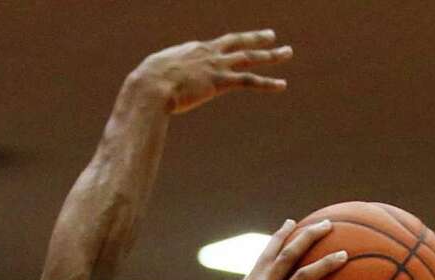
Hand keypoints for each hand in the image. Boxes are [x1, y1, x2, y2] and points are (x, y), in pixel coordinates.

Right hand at [130, 30, 291, 113]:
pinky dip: (267, 82)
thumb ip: (163, 77)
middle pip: (238, 42)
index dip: (224, 49)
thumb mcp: (154, 76)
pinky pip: (250, 80)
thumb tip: (155, 87)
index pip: (214, 47)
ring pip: (250, 57)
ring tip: (288, 52)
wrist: (150, 87)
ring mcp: (216, 66)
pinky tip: (282, 84)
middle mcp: (208, 52)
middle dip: (256, 39)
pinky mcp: (221, 82)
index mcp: (192, 49)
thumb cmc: (146, 84)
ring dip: (271, 55)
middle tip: (272, 36)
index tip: (232, 50)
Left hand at [203, 220, 348, 279]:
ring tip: (294, 222)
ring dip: (283, 235)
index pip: (303, 277)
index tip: (343, 254)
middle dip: (308, 236)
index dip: (324, 264)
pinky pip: (258, 263)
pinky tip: (274, 247)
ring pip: (268, 252)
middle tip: (326, 224)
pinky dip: (268, 250)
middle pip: (287, 254)